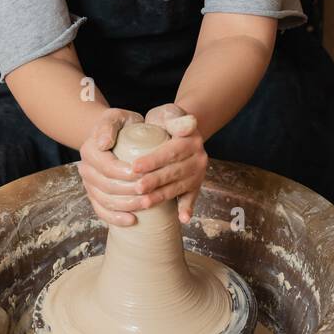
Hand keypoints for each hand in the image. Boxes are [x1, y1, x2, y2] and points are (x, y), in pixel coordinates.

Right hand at [78, 107, 143, 225]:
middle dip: (129, 192)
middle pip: (106, 187)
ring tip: (145, 205)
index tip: (145, 175)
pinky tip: (131, 220)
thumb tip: (103, 143)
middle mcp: (86, 169)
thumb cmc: (121, 125)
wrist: (116, 135)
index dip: (126, 174)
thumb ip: (110, 124)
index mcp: (89, 150)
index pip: (108, 167)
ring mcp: (89, 184)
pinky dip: (115, 218)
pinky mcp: (95, 196)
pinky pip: (101, 211)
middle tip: (151, 193)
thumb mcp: (116, 117)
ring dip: (126, 206)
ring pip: (105, 201)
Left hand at [139, 103, 207, 222]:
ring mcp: (198, 173)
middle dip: (154, 181)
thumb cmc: (166, 122)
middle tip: (137, 188)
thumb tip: (189, 125)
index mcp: (191, 140)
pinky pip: (191, 198)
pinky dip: (187, 208)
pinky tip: (182, 219)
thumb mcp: (169, 114)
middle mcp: (198, 158)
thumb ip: (176, 119)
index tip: (134, 166)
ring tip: (145, 203)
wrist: (180, 129)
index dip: (153, 160)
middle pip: (174, 172)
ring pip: (178, 187)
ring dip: (162, 196)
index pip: (170, 152)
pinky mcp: (196, 185)